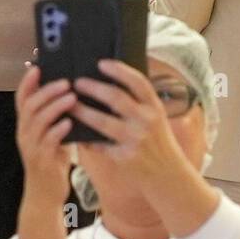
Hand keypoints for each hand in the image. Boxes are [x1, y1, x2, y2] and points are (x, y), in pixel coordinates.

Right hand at [14, 65, 74, 208]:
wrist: (44, 196)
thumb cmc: (52, 161)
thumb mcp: (51, 136)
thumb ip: (56, 117)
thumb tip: (72, 93)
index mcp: (26, 125)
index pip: (21, 98)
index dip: (27, 82)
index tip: (37, 66)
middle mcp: (24, 134)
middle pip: (30, 106)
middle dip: (47, 91)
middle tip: (66, 81)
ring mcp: (30, 147)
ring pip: (38, 121)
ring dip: (54, 106)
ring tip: (71, 97)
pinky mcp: (40, 161)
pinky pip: (47, 141)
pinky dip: (58, 130)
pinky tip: (69, 122)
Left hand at [70, 60, 189, 184]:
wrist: (169, 175)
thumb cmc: (158, 142)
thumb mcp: (156, 118)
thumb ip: (140, 103)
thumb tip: (110, 83)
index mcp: (155, 107)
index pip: (138, 82)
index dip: (119, 70)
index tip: (101, 63)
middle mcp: (146, 120)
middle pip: (115, 97)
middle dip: (93, 88)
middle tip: (77, 83)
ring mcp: (135, 139)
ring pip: (102, 121)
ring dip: (82, 112)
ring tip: (70, 105)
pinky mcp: (124, 157)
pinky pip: (99, 144)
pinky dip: (87, 139)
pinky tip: (77, 133)